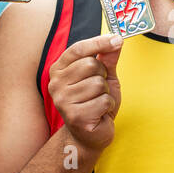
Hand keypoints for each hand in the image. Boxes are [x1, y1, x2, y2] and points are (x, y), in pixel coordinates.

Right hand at [47, 33, 122, 151]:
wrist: (91, 135)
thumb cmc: (95, 103)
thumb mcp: (103, 77)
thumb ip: (107, 58)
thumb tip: (117, 37)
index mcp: (59, 70)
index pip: (78, 49)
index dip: (99, 42)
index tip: (117, 39)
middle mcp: (56, 84)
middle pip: (91, 65)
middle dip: (103, 77)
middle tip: (99, 90)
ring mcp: (63, 101)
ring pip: (98, 84)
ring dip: (106, 94)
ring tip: (97, 103)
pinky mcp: (74, 116)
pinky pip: (103, 101)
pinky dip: (107, 107)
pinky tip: (99, 114)